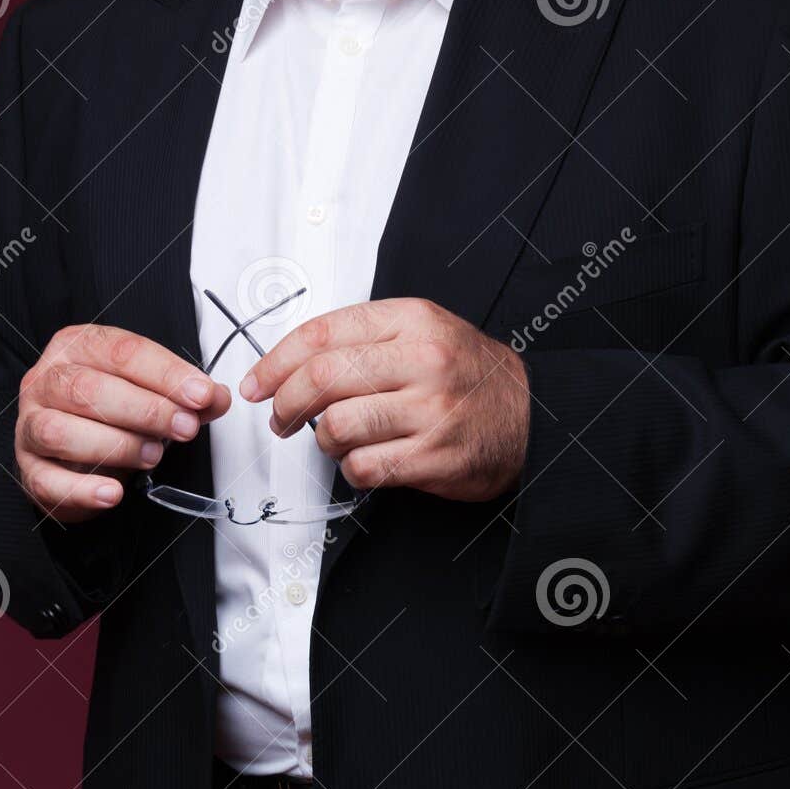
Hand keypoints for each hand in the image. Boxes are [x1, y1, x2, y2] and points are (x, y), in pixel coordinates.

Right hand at [15, 324, 230, 521]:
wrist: (70, 448)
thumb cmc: (108, 409)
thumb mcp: (150, 391)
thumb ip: (184, 393)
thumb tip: (215, 397)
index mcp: (77, 347)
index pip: (121, 351)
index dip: (165, 373)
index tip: (200, 394)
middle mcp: (46, 380)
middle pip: (87, 388)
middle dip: (145, 409)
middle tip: (184, 427)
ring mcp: (29, 424)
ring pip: (60, 430)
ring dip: (115, 445)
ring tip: (153, 455)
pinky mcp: (27, 467)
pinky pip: (46, 479)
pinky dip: (81, 488)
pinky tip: (112, 493)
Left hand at [240, 298, 529, 499]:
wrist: (532, 414)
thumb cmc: (468, 375)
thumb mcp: (424, 331)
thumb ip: (364, 339)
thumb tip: (291, 362)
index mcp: (412, 320)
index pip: (322, 333)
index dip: (276, 361)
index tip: (257, 383)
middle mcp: (422, 359)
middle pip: (321, 378)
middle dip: (285, 404)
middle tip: (279, 418)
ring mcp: (431, 410)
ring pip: (337, 425)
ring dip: (322, 439)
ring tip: (334, 439)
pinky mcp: (435, 455)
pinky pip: (364, 466)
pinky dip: (351, 468)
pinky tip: (365, 460)